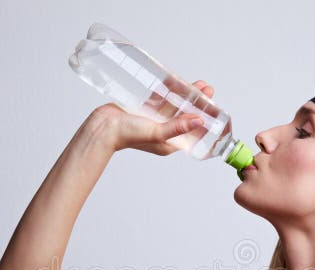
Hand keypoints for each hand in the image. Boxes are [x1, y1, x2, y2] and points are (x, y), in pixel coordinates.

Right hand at [94, 80, 214, 154]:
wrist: (101, 128)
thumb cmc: (126, 135)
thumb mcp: (157, 132)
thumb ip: (177, 127)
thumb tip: (200, 121)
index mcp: (169, 143)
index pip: (192, 131)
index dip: (204, 119)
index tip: (213, 107)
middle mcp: (163, 132)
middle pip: (185, 116)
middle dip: (197, 103)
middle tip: (207, 90)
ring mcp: (153, 120)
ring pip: (174, 106)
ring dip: (186, 95)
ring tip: (197, 85)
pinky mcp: (144, 110)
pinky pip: (160, 100)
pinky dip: (169, 92)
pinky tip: (177, 82)